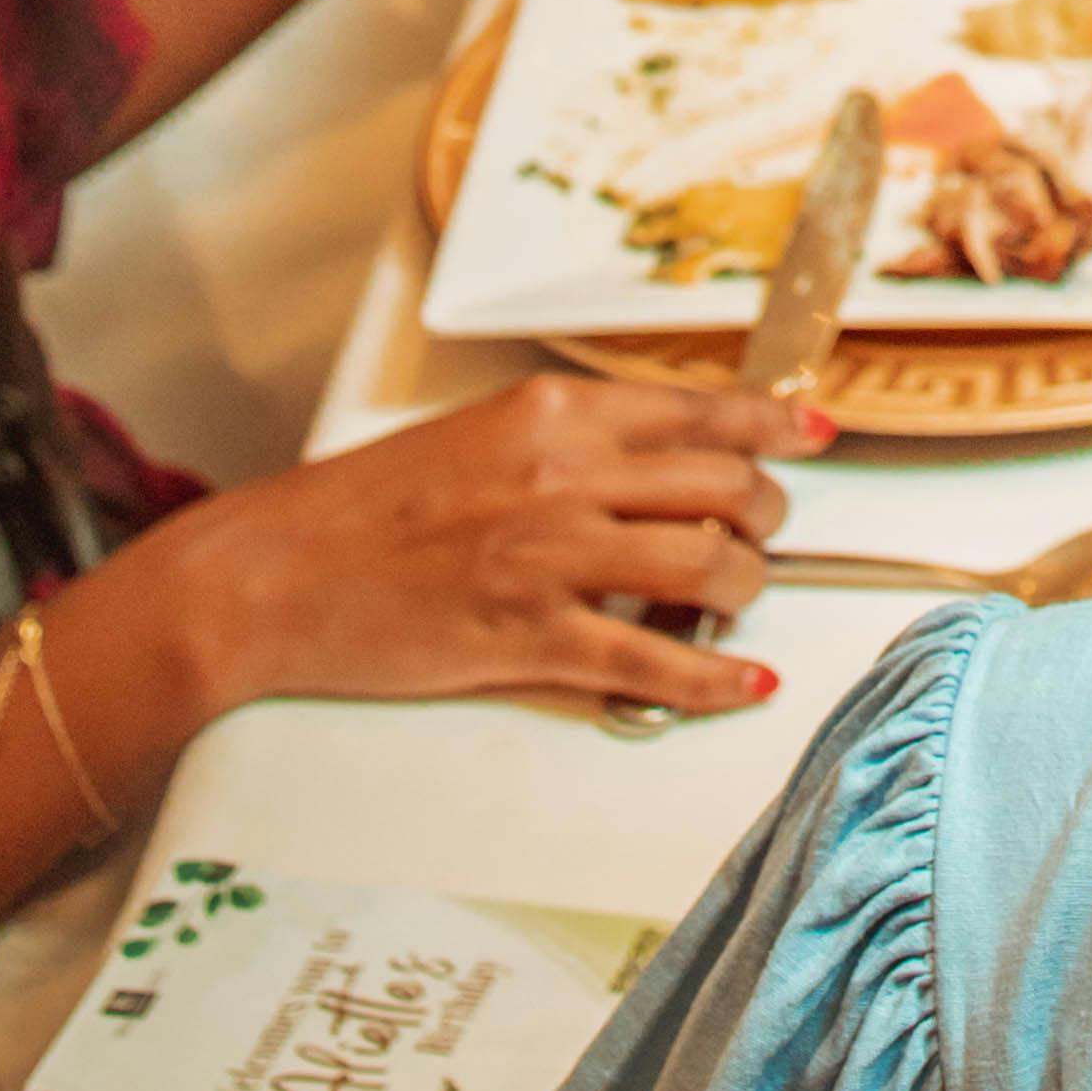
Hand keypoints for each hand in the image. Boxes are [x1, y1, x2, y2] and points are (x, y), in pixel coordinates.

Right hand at [186, 373, 820, 728]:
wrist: (277, 572)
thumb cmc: (368, 507)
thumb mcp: (484, 435)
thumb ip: (574, 442)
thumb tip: (664, 459)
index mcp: (555, 414)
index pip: (702, 409)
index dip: (775, 424)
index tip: (814, 433)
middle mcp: (565, 475)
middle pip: (723, 485)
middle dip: (765, 514)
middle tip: (761, 533)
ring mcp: (549, 559)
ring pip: (706, 566)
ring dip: (745, 586)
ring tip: (740, 596)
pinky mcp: (526, 639)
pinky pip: (652, 663)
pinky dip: (713, 678)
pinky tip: (741, 681)